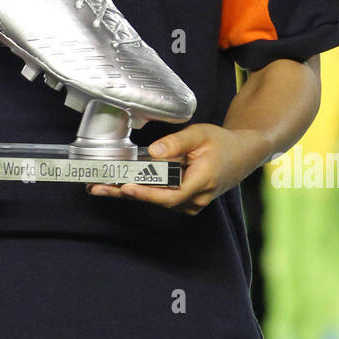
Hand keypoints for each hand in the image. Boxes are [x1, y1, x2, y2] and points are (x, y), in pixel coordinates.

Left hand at [87, 123, 266, 214]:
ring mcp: (190, 203)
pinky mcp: (184, 202)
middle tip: (96, 187)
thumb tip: (154, 152)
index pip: (171, 195)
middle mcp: (196, 199)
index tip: (127, 188)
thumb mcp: (200, 134)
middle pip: (157, 200)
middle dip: (125, 193)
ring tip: (99, 185)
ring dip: (128, 193)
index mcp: (202, 181)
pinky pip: (160, 198)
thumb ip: (176, 142)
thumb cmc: (222, 143)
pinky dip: (140, 191)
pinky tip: (118, 185)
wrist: (241, 155)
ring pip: (156, 200)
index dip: (147, 194)